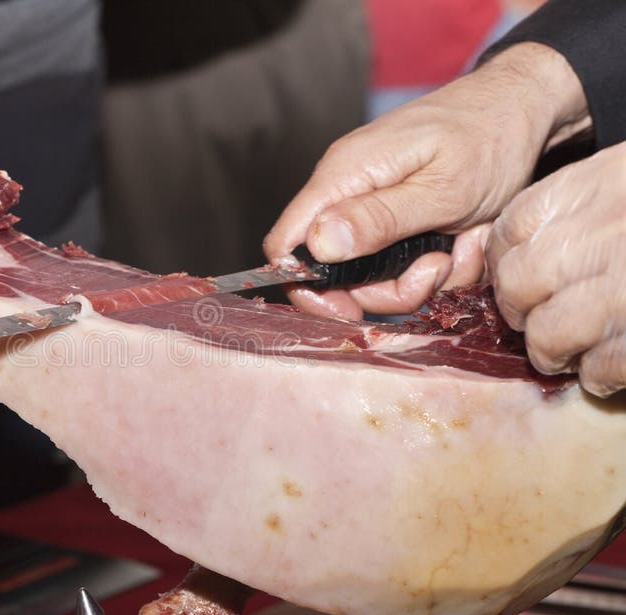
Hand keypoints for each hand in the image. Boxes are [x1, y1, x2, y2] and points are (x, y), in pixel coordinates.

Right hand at [263, 42, 589, 319]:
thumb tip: (317, 245)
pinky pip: (402, 262)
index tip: (353, 309)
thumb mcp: (442, 189)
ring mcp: (372, 205)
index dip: (309, 287)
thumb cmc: (490, 137)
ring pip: (375, 275)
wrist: (525, 107)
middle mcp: (348, 192)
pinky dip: (438, 263)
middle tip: (437, 269)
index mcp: (344, 177)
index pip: (286, 244)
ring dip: (423, 277)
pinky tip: (468, 239)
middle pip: (335, 274)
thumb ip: (379, 220)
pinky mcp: (396, 216)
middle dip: (388, 289)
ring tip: (464, 246)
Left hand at [486, 142, 625, 397]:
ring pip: (549, 334)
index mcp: (605, 183)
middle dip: (523, 311)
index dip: (506, 262)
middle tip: (542, 322)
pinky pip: (603, 365)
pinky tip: (612, 368)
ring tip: (573, 352)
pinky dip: (601, 375)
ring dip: (555, 350)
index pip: (514, 228)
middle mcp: (612, 230)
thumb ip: (585, 204)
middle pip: (520, 283)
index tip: (521, 279)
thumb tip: (516, 254)